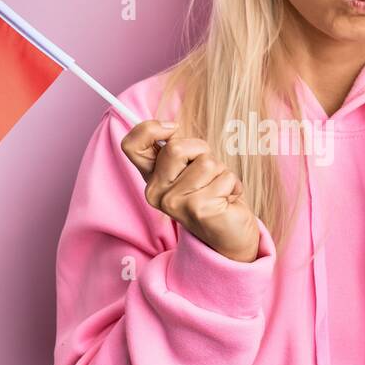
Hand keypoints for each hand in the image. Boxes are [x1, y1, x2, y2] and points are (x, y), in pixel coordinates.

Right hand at [119, 119, 260, 262]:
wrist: (229, 236)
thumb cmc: (212, 196)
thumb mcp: (190, 169)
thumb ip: (177, 149)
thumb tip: (170, 127)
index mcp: (151, 179)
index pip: (132, 145)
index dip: (149, 128)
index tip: (172, 129)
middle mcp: (156, 192)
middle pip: (176, 147)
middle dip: (201, 151)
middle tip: (207, 173)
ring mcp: (175, 202)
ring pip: (206, 162)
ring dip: (221, 172)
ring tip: (218, 190)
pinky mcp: (198, 208)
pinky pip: (225, 176)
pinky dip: (233, 185)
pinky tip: (226, 201)